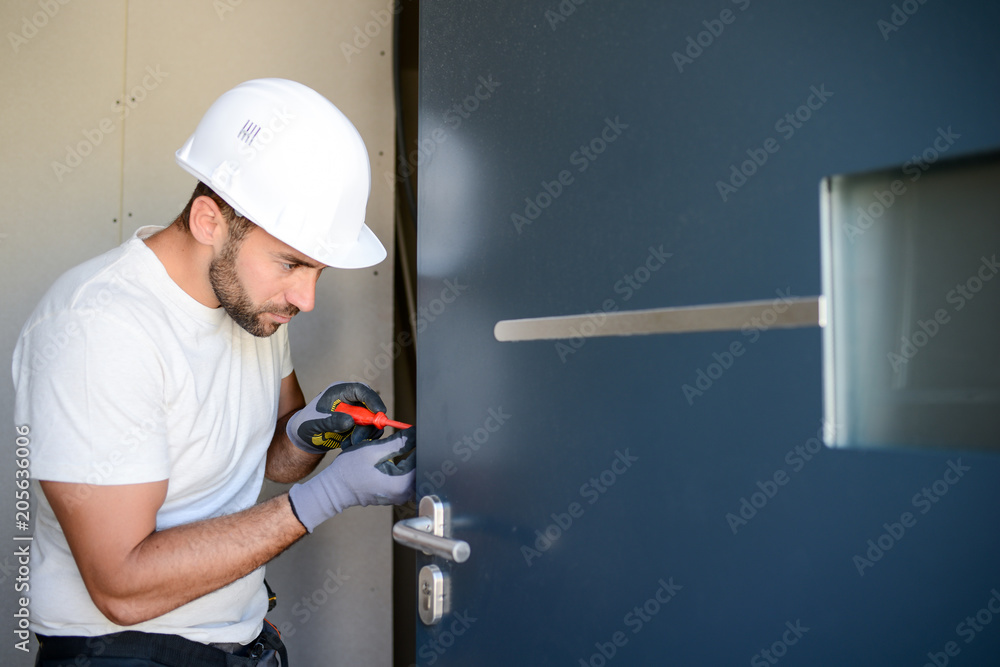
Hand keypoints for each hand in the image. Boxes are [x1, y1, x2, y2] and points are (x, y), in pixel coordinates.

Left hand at [286, 382, 386, 453]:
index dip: (372, 399)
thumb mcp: (314, 423)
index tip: (379, 412)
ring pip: (372, 421)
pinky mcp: (359, 426)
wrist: (305, 438)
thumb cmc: (305, 425)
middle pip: (370, 407)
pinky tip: (346, 445)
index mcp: (339, 392)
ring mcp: (356, 413)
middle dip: (368, 424)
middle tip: (357, 439)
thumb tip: (350, 421)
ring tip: (346, 444)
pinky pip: (369, 432)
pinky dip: (361, 440)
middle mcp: (351, 400)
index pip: (361, 390)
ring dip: (363, 435)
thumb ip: (331, 421)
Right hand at [288, 427, 415, 531]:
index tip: (418, 432)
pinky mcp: (395, 493)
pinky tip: (396, 454)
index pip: (422, 460)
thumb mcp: (373, 450)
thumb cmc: (349, 471)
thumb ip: (397, 442)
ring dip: (410, 456)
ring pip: (414, 470)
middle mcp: (404, 494)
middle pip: (420, 466)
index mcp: (401, 485)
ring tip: (402, 444)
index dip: (421, 444)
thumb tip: (414, 433)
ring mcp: (400, 495)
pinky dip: (404, 464)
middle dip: (416, 450)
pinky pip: (407, 475)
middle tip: (410, 436)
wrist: (334, 489)